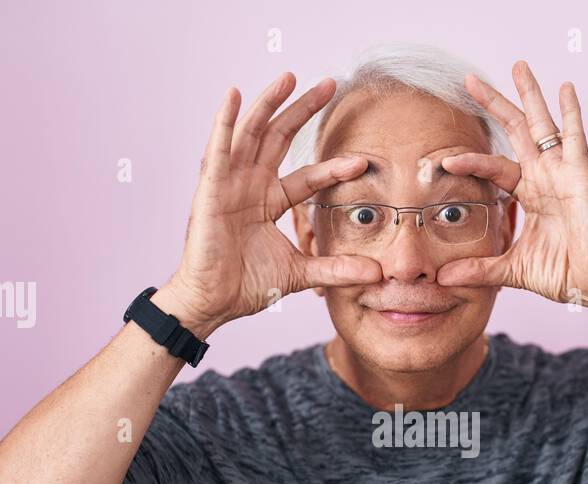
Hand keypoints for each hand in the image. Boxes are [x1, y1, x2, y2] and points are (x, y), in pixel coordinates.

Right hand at [156, 73, 382, 337]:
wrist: (213, 302)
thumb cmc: (245, 286)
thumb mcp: (299, 274)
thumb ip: (335, 269)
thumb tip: (376, 274)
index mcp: (269, 201)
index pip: (308, 177)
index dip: (334, 168)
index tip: (363, 161)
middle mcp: (250, 186)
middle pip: (280, 139)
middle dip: (303, 110)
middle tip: (330, 84)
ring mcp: (229, 185)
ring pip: (252, 134)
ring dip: (269, 103)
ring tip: (290, 77)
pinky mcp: (210, 191)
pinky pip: (218, 151)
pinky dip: (224, 123)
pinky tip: (233, 96)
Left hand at [436, 61, 587, 314]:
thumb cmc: (566, 274)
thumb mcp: (512, 270)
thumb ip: (479, 268)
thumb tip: (443, 278)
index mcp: (531, 195)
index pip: (495, 167)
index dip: (471, 160)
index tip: (444, 159)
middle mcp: (546, 177)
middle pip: (516, 131)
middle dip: (495, 104)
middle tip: (470, 80)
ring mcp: (564, 174)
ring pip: (543, 125)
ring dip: (530, 95)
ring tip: (517, 66)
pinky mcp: (582, 178)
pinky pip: (576, 139)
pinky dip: (571, 113)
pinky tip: (565, 89)